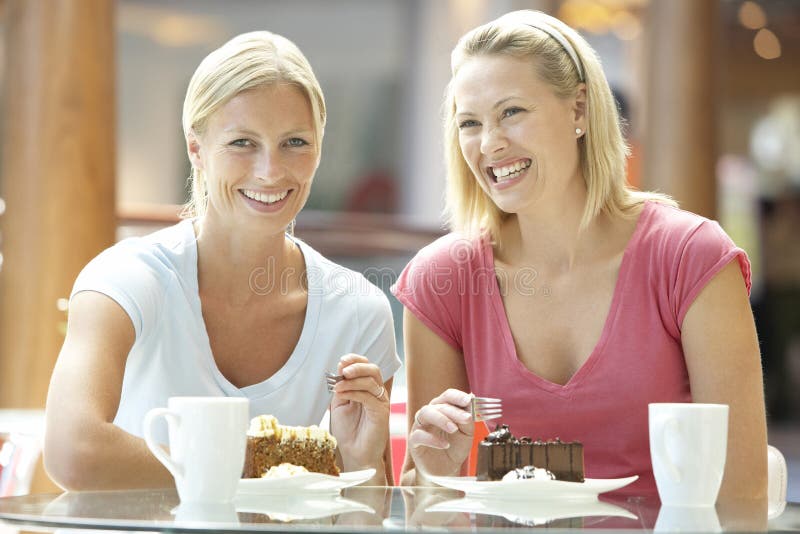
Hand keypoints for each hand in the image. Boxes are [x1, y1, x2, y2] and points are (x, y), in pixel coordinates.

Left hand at [329, 354, 388, 473]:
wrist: (355, 455)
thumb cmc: (348, 432)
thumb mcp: (339, 404)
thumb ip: (341, 386)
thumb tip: (341, 367)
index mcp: (367, 389)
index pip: (366, 366)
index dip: (356, 360)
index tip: (342, 360)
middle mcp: (376, 394)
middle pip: (373, 370)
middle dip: (357, 366)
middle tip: (343, 371)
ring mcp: (381, 402)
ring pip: (371, 381)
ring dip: (352, 380)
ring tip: (337, 386)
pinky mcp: (381, 412)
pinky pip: (369, 396)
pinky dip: (354, 392)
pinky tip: (343, 395)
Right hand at [409, 389, 473, 477]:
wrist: (446, 470)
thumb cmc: (455, 448)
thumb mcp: (466, 434)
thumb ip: (467, 420)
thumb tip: (471, 402)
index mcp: (442, 409)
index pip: (447, 396)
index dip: (457, 396)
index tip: (469, 400)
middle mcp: (430, 414)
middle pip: (438, 405)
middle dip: (454, 411)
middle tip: (466, 418)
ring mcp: (420, 426)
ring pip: (426, 413)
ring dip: (441, 419)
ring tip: (454, 429)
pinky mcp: (414, 441)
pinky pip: (419, 435)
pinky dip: (432, 439)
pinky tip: (444, 445)